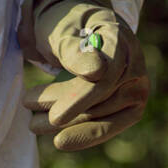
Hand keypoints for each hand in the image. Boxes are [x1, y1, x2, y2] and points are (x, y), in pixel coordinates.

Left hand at [21, 2, 148, 150]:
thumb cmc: (68, 28)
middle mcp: (135, 67)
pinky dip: (80, 134)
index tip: (55, 117)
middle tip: (31, 121)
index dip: (79, 99)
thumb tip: (96, 72)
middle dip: (66, 113)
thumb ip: (75, 51)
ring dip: (68, 125)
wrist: (80, 31)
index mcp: (120, 41)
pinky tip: (60, 139)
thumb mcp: (62, 31)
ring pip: (101, 118)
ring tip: (35, 125)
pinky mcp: (130, 109)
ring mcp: (135, 90)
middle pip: (101, 101)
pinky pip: (106, 128)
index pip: (104, 78)